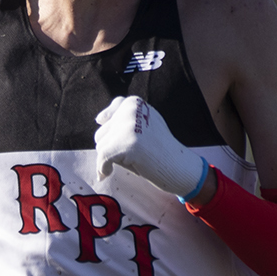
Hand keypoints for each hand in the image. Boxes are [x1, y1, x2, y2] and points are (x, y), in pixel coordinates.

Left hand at [94, 96, 210, 199]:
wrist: (178, 165)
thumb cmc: (158, 148)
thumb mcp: (143, 122)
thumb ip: (123, 116)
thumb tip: (98, 119)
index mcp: (134, 102)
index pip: (106, 117)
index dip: (112, 134)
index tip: (125, 144)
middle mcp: (130, 110)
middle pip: (101, 133)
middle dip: (112, 147)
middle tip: (135, 154)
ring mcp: (128, 126)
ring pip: (100, 146)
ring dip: (111, 158)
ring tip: (133, 159)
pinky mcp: (126, 144)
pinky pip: (102, 158)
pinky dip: (103, 169)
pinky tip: (109, 172)